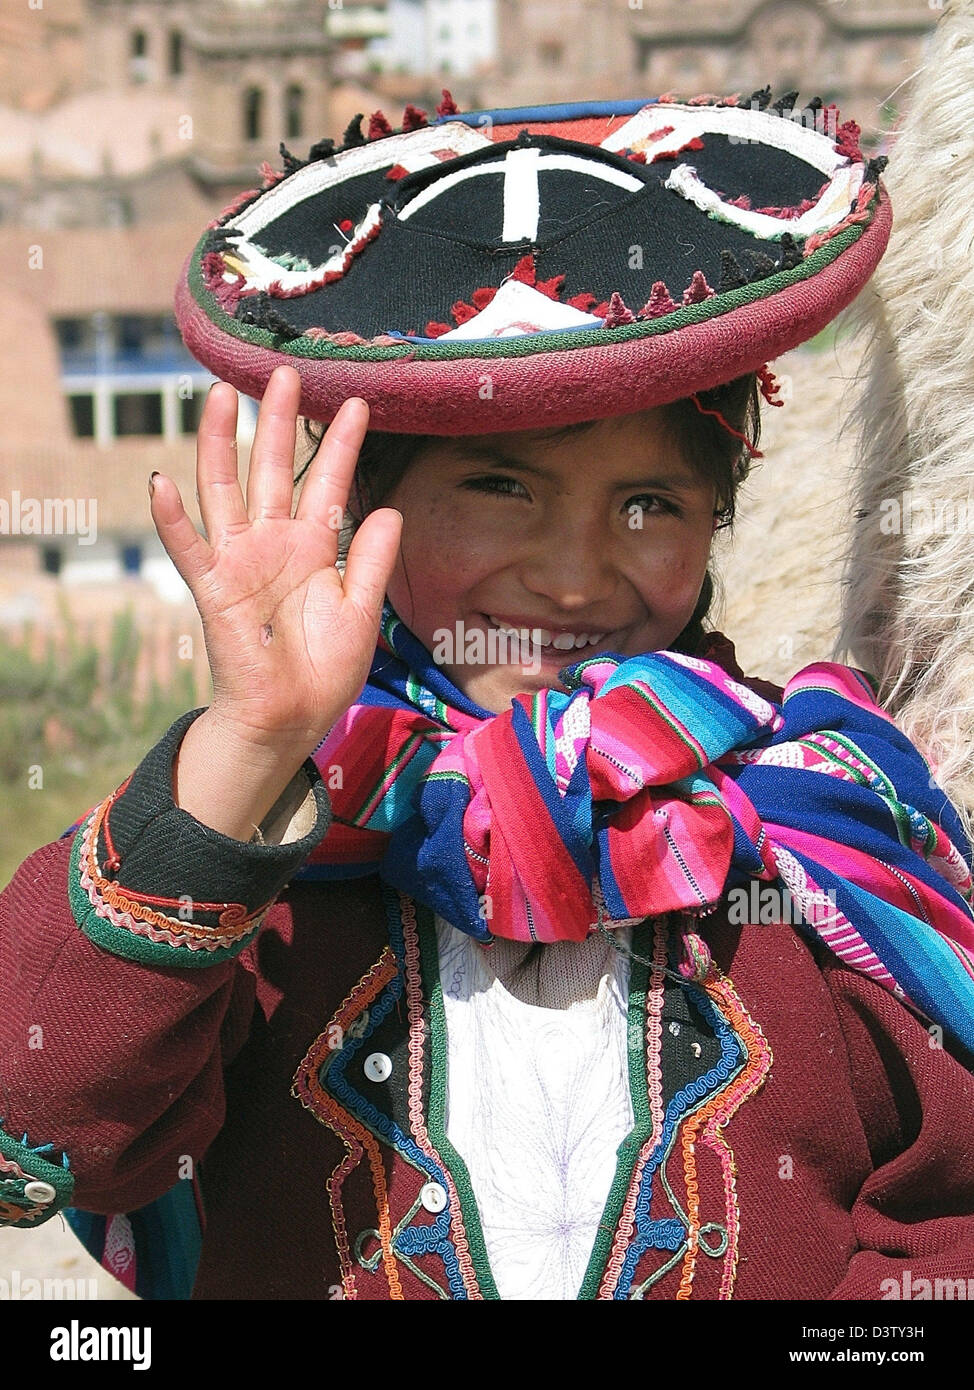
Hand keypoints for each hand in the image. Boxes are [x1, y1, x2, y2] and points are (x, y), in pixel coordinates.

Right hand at [148, 365, 401, 750]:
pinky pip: (189, 550)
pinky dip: (172, 518)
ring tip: (222, 395)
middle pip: (272, 470)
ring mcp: (239, 563)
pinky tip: (161, 482)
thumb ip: (372, 562)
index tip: (357, 404)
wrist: (290, 719)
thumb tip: (390, 509)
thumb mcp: (360, 612)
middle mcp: (273, 545)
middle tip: (285, 372)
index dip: (340, 446)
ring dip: (222, 444)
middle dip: (278, 422)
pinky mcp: (213, 590)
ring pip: (225, 491)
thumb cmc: (322, 672)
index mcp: (312, 550)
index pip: (325, 485)